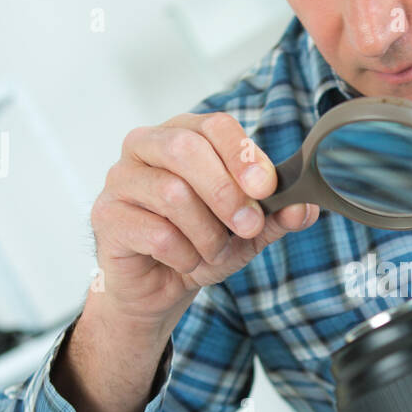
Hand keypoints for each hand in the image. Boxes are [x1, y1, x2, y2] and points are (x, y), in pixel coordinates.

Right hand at [91, 111, 317, 322]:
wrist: (161, 286)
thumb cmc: (201, 242)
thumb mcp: (249, 230)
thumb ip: (277, 215)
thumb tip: (305, 206)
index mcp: (184, 134)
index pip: (215, 125)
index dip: (243, 155)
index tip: (265, 189)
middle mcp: (146, 146)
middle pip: (186, 149)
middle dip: (226, 193)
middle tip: (247, 226)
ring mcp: (120, 179)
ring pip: (171, 193)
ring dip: (206, 232)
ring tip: (213, 250)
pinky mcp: (106, 217)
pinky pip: (156, 233)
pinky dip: (183, 255)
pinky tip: (185, 261)